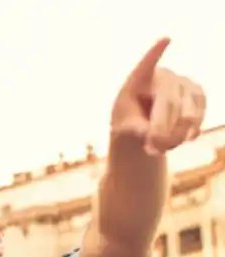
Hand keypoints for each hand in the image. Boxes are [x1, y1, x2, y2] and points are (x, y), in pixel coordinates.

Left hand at [111, 38, 205, 154]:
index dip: (156, 53)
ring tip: (159, 149)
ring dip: (175, 136)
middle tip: (151, 151)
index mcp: (138, 79)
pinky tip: (185, 140)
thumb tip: (152, 135)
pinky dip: (191, 130)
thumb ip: (134, 129)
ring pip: (187, 112)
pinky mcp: (198, 94)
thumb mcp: (123, 127)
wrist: (144, 122)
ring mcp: (183, 82)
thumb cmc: (128, 121)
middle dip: (161, 130)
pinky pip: (199, 113)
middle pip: (168, 102)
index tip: (166, 39)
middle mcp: (163, 76)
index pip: (146, 65)